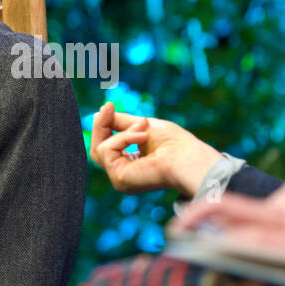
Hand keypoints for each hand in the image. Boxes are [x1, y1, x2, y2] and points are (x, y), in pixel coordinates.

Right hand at [89, 101, 220, 195]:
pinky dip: (124, 138)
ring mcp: (120, 178)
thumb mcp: (142, 126)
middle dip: (101, 126)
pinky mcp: (118, 179)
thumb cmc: (173, 143)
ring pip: (100, 149)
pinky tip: (143, 135)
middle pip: (97, 149)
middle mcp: (124, 174)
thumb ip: (121, 122)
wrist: (187, 157)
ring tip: (144, 126)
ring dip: (122, 132)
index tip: (108, 106)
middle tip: (108, 107)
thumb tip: (100, 112)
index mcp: (132, 164)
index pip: (108, 145)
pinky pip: (107, 150)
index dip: (104, 126)